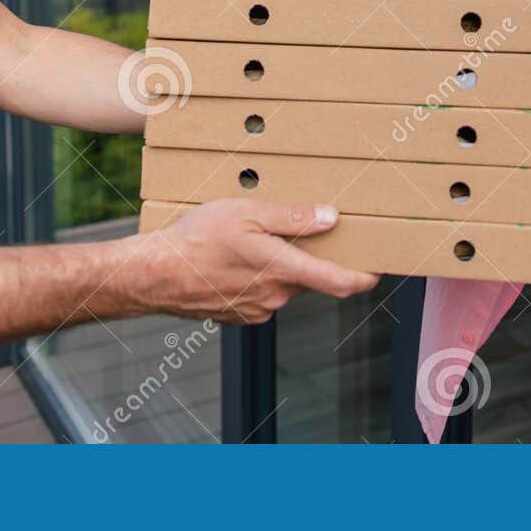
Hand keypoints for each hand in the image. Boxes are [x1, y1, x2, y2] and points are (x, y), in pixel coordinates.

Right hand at [132, 199, 380, 323]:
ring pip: (283, 285)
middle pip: (308, 278)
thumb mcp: (246, 214)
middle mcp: (275, 296)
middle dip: (307, 258)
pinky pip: (261, 295)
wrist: (153, 275)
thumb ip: (292, 217)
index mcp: (281, 270)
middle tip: (292, 230)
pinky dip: (257, 278)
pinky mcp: (239, 316)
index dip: (363, 277)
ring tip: (249, 242)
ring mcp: (257, 310)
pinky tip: (233, 260)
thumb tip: (330, 218)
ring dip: (278, 267)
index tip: (377, 269)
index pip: (339, 282)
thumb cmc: (196, 240)